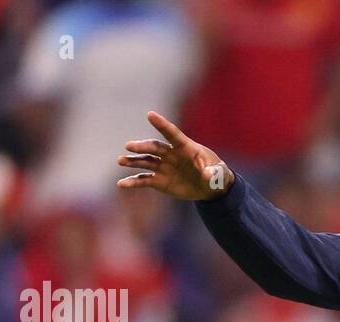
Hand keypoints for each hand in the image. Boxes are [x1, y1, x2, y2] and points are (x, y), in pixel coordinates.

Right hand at [116, 111, 232, 200]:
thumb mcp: (218, 172)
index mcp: (185, 147)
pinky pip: (144, 180)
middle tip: (129, 146)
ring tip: (121, 160)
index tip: (150, 115)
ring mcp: (163, 167)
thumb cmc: (216, 173)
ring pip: (145, 161)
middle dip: (142, 147)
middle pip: (154, 148)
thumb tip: (208, 175)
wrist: (209, 187)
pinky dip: (133, 182)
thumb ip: (213, 172)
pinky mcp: (159, 181)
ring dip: (133, 161)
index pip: (172, 133)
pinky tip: (121, 184)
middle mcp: (170, 154)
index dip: (162, 124)